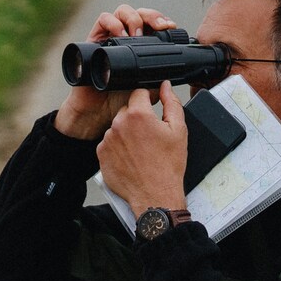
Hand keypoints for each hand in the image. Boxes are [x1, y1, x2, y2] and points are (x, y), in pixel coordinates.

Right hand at [54, 4, 176, 140]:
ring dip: (134, 18)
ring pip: (123, 11)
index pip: (154, 23)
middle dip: (152, 16)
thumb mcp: (149, 90)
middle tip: (160, 27)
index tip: (171, 28)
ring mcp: (110, 36)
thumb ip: (160, 81)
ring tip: (138, 35)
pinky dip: (114, 22)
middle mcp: (126, 37)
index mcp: (142, 45)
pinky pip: (103, 19)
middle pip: (141, 13)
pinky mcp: (94, 38)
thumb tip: (172, 75)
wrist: (99, 111)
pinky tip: (120, 35)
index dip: (163, 21)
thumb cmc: (122, 99)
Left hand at [96, 83, 189, 219]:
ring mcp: (108, 140)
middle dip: (138, 118)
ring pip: (118, 127)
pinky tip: (131, 157)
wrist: (155, 195)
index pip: (138, 92)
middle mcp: (119, 124)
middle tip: (150, 135)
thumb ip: (171, 102)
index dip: (148, 99)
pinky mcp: (101, 154)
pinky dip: (118, 147)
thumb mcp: (179, 130)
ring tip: (141, 149)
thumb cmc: (168, 166)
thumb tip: (165, 86)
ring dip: (127, 133)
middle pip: (127, 110)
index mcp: (138, 115)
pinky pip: (110, 143)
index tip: (152, 110)